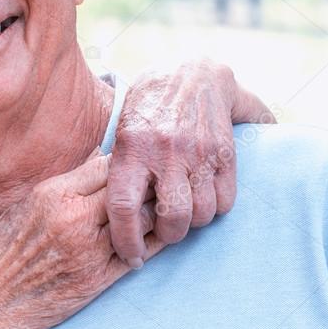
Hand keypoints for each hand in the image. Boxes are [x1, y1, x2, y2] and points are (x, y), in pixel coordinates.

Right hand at [0, 150, 162, 328]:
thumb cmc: (3, 248)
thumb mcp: (27, 203)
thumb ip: (66, 181)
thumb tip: (98, 157)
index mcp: (54, 195)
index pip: (106, 166)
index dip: (124, 163)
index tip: (132, 164)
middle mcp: (74, 219)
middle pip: (129, 190)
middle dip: (143, 185)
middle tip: (153, 183)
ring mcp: (89, 251)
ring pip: (141, 221)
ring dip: (152, 213)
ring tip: (156, 208)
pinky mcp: (98, 279)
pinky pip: (139, 254)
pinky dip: (151, 243)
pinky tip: (153, 237)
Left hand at [106, 58, 274, 266]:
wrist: (192, 72)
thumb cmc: (148, 107)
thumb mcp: (121, 129)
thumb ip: (118, 167)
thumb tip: (102, 212)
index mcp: (131, 148)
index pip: (123, 206)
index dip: (124, 239)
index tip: (129, 256)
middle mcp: (165, 152)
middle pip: (172, 219)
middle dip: (168, 235)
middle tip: (163, 229)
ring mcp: (198, 153)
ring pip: (202, 214)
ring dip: (193, 221)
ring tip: (184, 208)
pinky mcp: (225, 153)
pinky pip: (225, 201)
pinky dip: (215, 206)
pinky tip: (203, 193)